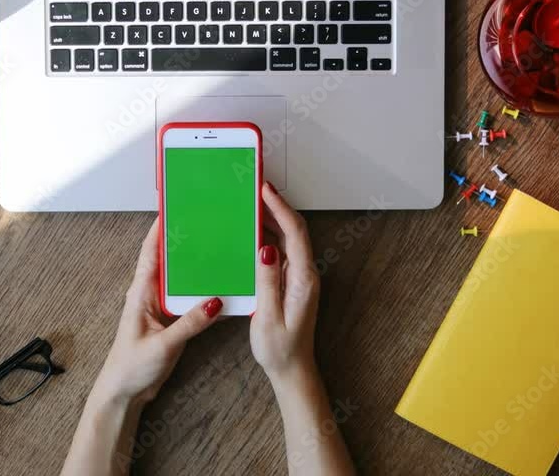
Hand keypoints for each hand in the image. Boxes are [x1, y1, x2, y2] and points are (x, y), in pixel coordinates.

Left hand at [93, 217, 223, 404]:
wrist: (125, 392)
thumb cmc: (132, 367)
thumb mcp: (163, 344)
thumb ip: (189, 324)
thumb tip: (215, 301)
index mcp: (141, 292)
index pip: (150, 251)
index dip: (160, 228)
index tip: (175, 206)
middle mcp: (151, 295)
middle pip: (170, 260)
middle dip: (185, 240)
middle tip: (207, 222)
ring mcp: (162, 307)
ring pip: (182, 279)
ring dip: (197, 266)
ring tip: (220, 247)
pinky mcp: (172, 321)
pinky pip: (191, 300)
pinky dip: (204, 292)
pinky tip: (222, 288)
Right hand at [251, 183, 320, 382]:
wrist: (292, 370)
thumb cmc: (280, 349)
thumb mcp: (268, 316)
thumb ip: (267, 281)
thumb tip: (266, 248)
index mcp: (303, 279)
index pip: (295, 233)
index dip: (280, 207)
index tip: (265, 189)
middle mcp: (306, 274)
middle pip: (294, 229)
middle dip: (276, 205)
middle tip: (256, 187)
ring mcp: (300, 277)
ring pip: (289, 238)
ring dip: (272, 218)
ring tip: (252, 203)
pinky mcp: (292, 282)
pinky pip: (283, 250)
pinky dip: (269, 235)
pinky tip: (253, 232)